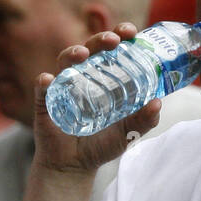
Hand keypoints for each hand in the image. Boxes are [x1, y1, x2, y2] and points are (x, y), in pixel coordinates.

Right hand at [32, 21, 163, 174]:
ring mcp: (62, 89)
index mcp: (102, 78)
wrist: (74, 167)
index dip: (119, 36)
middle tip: (113, 41)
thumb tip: (157, 103)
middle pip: (89, 49)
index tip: (130, 33)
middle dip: (100, 39)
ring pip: (64, 63)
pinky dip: (44, 83)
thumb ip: (144, 120)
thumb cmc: (100, 145)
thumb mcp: (127, 134)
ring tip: (82, 55)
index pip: (110, 50)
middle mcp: (81, 77)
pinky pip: (42, 90)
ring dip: (72, 54)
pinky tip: (47, 80)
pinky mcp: (44, 104)